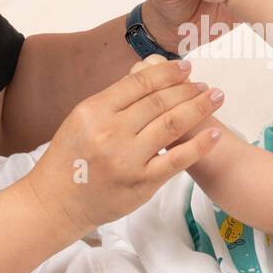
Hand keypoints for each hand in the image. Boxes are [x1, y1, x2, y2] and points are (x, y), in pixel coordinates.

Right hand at [22, 56, 224, 233]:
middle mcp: (111, 132)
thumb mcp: (80, 120)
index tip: (185, 68)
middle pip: (159, 101)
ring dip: (199, 108)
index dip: (167, 73)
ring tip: (214, 98)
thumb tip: (149, 76)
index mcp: (93, 111)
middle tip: (204, 85)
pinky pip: (178, 159)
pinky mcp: (142, 183)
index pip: (139, 83)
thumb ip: (112, 101)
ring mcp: (128, 159)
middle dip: (188, 89)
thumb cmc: (68, 159)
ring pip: (173, 124)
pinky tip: (215, 132)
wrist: (57, 203)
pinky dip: (200, 144)